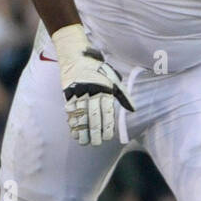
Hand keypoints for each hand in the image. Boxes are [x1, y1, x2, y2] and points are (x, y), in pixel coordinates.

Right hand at [52, 24, 132, 145]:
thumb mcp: (113, 80)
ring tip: (85, 142)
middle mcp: (91, 92)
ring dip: (82, 130)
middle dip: (95, 131)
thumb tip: (133, 109)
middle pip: (93, 116)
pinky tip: (74, 132)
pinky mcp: (67, 94)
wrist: (76, 56)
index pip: (106, 111)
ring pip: (80, 115)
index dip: (107, 125)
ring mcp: (78, 93)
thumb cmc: (99, 70)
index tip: (107, 137)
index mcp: (104, 89)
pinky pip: (70, 111)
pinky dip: (72, 123)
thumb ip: (123, 95)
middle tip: (96, 144)